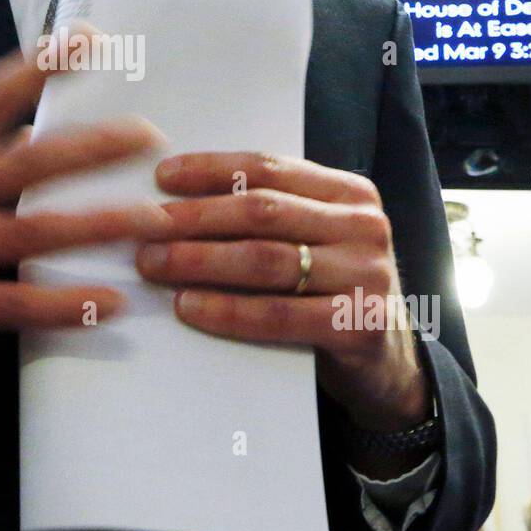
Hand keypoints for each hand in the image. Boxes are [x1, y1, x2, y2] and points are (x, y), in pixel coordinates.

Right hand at [0, 39, 173, 381]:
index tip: (87, 37)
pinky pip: (12, 302)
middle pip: (25, 159)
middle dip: (91, 145)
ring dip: (99, 223)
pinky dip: (64, 304)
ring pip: (32, 228)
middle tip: (148, 134)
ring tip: (152, 219)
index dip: (38, 65)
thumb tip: (33, 133)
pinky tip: (108, 303)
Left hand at [134, 151, 428, 431]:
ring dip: (201, 260)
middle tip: (145, 227)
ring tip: (155, 264)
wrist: (384, 362)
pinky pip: (277, 314)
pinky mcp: (359, 325)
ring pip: (265, 259)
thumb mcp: (314, 240)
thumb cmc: (330, 291)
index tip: (163, 176)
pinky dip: (227, 310)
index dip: (212, 169)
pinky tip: (189, 306)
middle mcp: (364, 226)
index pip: (270, 168)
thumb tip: (179, 197)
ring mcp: (367, 276)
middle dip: (196, 217)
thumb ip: (271, 215)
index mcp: (350, 193)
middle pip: (262, 212)